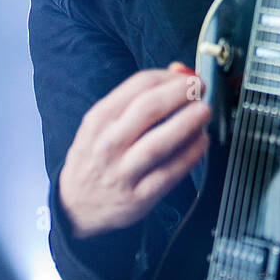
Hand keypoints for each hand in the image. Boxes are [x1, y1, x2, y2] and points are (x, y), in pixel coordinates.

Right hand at [57, 66, 209, 238]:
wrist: (76, 206)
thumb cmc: (94, 159)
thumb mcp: (102, 123)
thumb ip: (137, 98)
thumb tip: (177, 74)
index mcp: (99, 119)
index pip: (138, 85)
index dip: (169, 77)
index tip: (185, 77)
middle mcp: (108, 144)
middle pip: (149, 109)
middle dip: (181, 93)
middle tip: (200, 88)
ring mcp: (123, 172)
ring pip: (159, 143)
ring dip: (187, 123)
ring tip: (204, 112)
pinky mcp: (139, 198)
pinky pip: (169, 173)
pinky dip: (190, 155)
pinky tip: (201, 142)